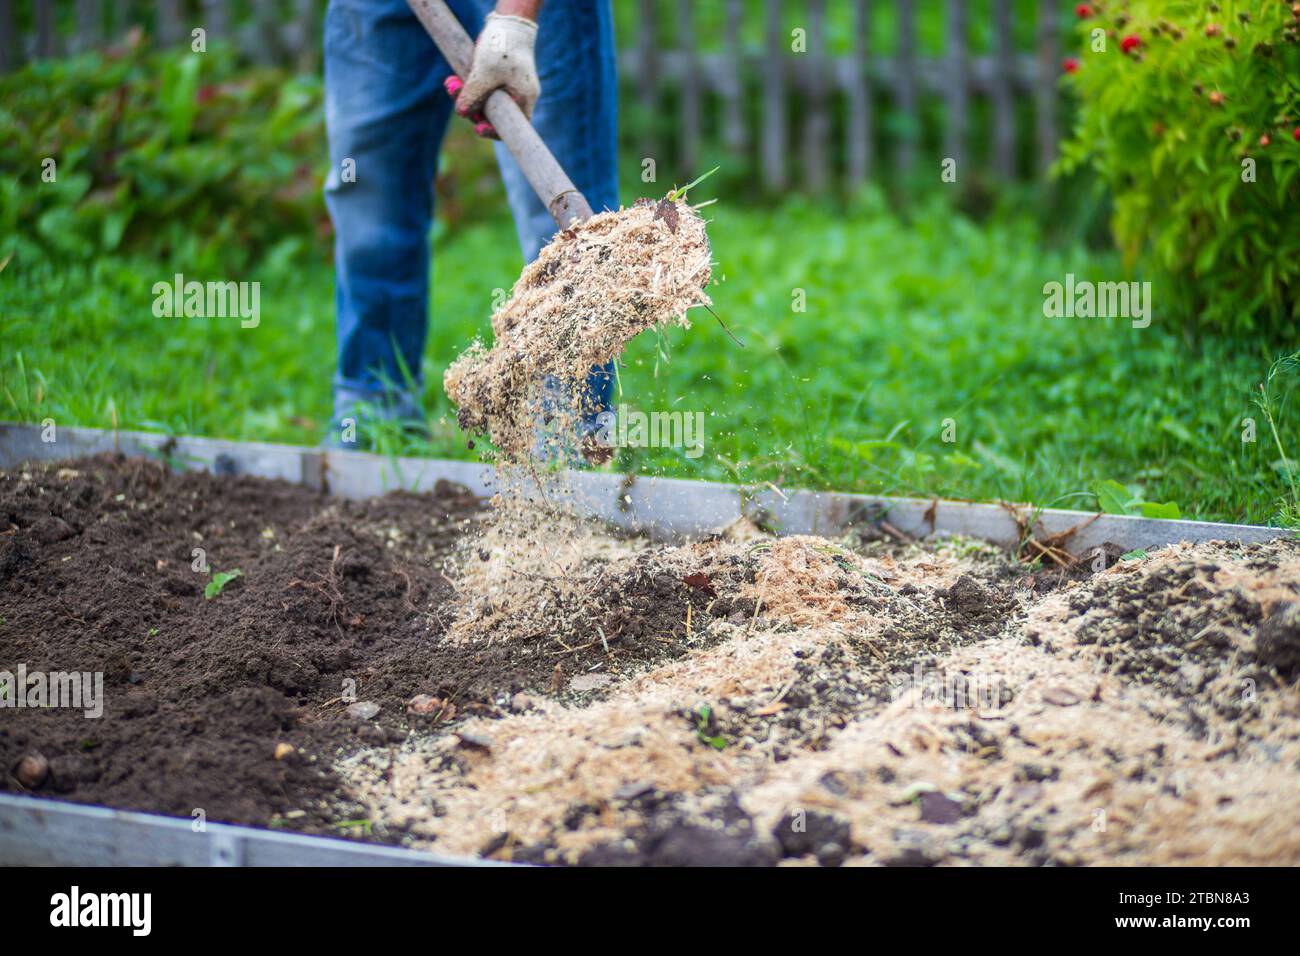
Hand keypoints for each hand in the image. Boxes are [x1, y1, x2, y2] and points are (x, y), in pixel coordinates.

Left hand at [445, 12, 539, 138]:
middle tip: (453, 93)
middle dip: (471, 106)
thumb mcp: (484, 73)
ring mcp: (508, 86)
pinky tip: (453, 79)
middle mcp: (518, 95)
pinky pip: (482, 88)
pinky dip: (468, 85)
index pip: (512, 126)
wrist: (508, 21)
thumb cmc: (502, 47)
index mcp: (524, 98)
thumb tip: (461, 112)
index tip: (478, 128)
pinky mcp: (498, 77)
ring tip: (450, 83)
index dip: (494, 131)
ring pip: (484, 100)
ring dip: (465, 94)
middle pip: (493, 113)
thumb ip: (473, 95)